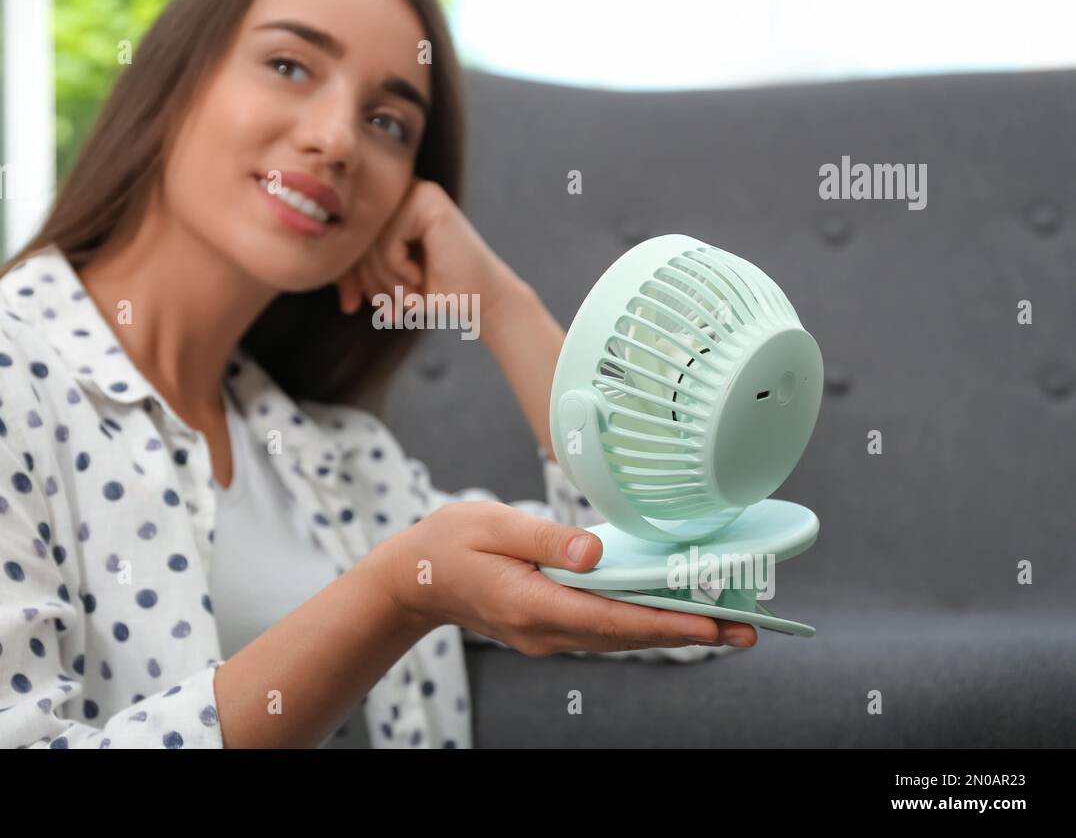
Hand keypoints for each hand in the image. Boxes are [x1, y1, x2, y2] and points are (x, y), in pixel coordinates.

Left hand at [335, 178, 519, 317]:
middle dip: (368, 280)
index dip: (345, 274)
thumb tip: (316, 271)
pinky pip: (387, 238)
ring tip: (409, 293)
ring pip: (369, 240)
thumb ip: (356, 270)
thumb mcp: (384, 280)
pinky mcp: (427, 200)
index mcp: (389, 209)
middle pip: (355, 237)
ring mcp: (415, 192)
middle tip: (391, 305)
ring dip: (386, 278)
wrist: (479, 300)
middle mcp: (400, 194)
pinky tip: (419, 274)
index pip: (348, 236)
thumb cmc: (434, 291)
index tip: (349, 306)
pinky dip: (399, 265)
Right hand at [366, 501, 757, 655]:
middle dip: (688, 631)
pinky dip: (642, 622)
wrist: (413, 579)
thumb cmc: (449, 544)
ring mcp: (547, 635)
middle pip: (627, 635)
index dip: (666, 623)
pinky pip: (605, 628)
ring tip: (726, 622)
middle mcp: (545, 630)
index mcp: (532, 605)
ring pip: (620, 636)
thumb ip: (545, 538)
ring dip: (671, 629)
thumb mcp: (491, 524)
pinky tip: (672, 612)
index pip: (612, 620)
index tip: (712, 625)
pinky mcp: (550, 627)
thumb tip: (596, 551)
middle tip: (747, 629)